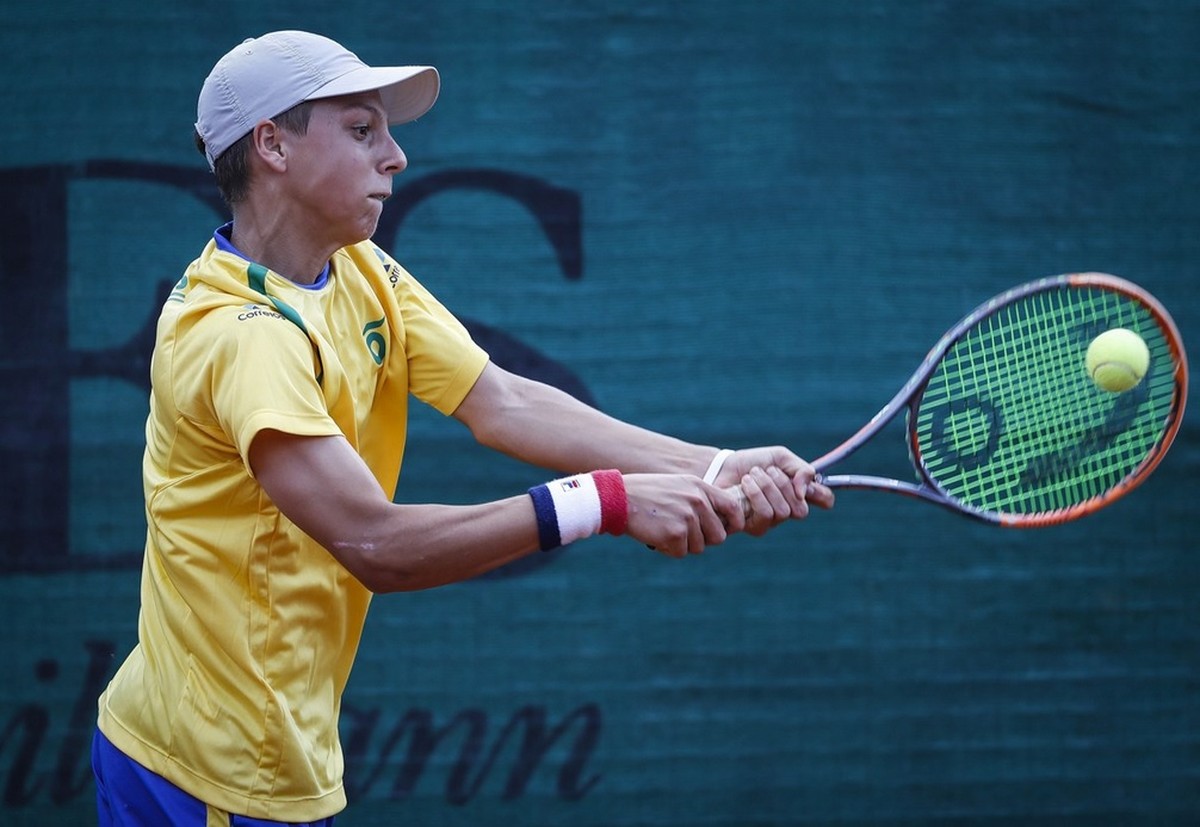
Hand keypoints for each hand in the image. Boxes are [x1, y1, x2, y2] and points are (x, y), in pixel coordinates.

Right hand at [622, 473, 744, 557]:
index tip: (727, 531)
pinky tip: (656, 536)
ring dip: (683, 545)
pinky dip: (669, 549)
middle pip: (718, 536)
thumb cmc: (647, 493)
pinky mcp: (675, 533)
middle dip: (703, 540)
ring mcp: (688, 517)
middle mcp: (698, 501)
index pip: (733, 508)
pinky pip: (681, 552)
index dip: (734, 524)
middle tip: (683, 534)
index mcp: (701, 488)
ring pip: (699, 547)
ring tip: (664, 529)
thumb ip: (700, 500)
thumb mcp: (678, 486)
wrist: (619, 498)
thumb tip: (719, 525)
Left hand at [710, 447, 834, 533]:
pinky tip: (745, 484)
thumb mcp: (780, 458)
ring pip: (782, 511)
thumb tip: (804, 493)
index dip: (823, 496)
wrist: (722, 468)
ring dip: (766, 486)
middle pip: (801, 508)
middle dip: (783, 484)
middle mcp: (788, 509)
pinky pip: (765, 515)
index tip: (809, 486)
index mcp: (799, 491)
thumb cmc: (752, 463)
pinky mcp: (754, 527)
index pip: (825, 499)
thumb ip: (801, 469)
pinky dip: (755, 493)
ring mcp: (772, 522)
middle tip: (767, 471)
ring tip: (752, 475)